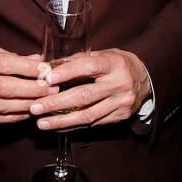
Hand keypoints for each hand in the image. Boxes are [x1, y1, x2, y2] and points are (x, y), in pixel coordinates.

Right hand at [0, 39, 52, 124]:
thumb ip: (8, 55)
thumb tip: (37, 61)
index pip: (4, 65)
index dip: (27, 69)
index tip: (46, 70)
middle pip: (4, 89)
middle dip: (32, 90)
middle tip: (52, 89)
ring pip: (0, 106)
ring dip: (26, 105)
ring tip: (44, 101)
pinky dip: (12, 117)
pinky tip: (26, 112)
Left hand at [28, 48, 149, 130]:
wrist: (146, 78)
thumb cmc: (117, 64)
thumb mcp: (102, 55)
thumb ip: (76, 60)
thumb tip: (47, 67)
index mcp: (114, 64)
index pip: (89, 67)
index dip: (67, 72)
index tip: (47, 79)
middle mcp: (120, 84)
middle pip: (85, 96)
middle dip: (57, 103)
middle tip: (36, 107)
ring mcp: (121, 103)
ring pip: (88, 115)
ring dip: (61, 120)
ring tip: (41, 123)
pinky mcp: (120, 117)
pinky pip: (93, 124)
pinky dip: (73, 126)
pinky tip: (58, 127)